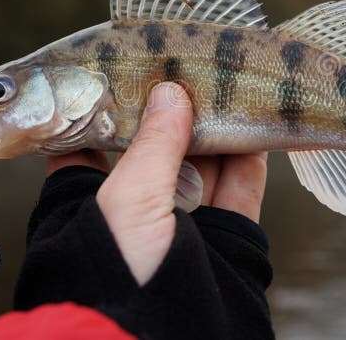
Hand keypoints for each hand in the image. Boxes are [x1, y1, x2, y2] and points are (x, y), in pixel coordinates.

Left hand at [45, 82, 267, 284]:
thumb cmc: (116, 274)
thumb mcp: (127, 201)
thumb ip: (154, 144)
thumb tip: (172, 93)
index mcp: (90, 201)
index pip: (96, 142)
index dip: (116, 106)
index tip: (135, 72)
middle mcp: (136, 211)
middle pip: (159, 149)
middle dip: (177, 112)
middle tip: (194, 72)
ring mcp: (184, 224)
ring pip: (204, 164)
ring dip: (218, 128)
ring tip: (229, 87)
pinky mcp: (226, 238)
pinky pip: (240, 188)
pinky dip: (250, 157)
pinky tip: (255, 124)